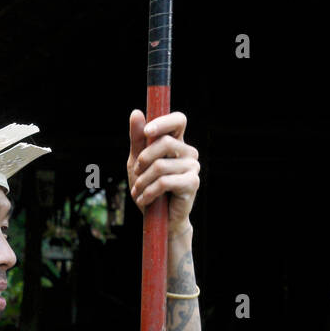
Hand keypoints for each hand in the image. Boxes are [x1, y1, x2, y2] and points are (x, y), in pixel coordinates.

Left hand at [127, 109, 198, 234]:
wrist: (158, 218)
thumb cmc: (148, 186)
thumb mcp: (138, 161)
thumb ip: (138, 139)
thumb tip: (136, 112)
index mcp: (177, 142)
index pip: (178, 120)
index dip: (164, 122)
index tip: (147, 132)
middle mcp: (188, 152)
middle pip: (166, 142)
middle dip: (144, 158)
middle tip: (136, 172)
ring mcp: (193, 167)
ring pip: (161, 165)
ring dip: (143, 180)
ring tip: (138, 191)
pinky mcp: (192, 183)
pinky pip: (164, 182)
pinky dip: (149, 192)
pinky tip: (143, 199)